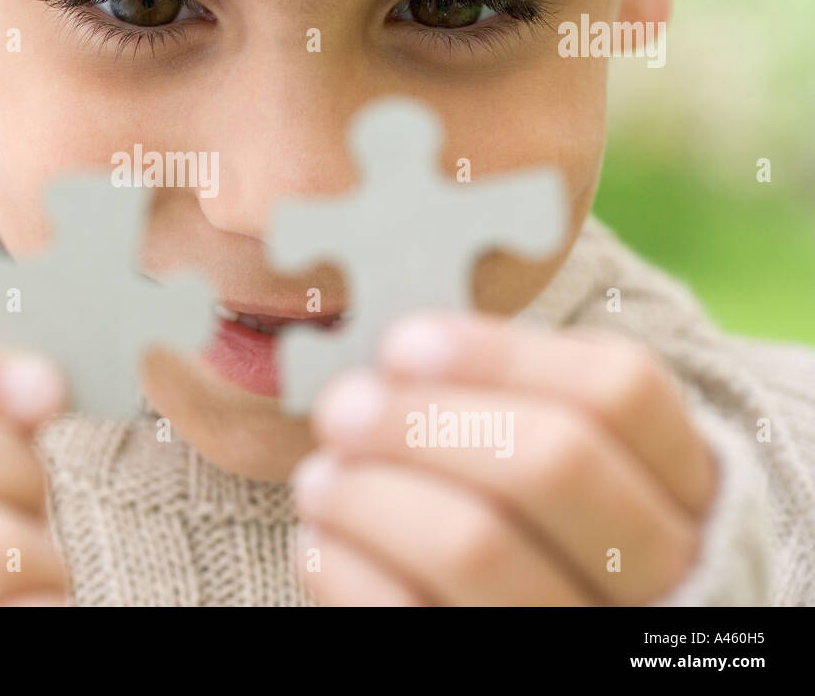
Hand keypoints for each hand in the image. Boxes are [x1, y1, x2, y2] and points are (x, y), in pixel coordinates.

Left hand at [290, 312, 715, 604]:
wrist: (557, 619)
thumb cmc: (543, 520)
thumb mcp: (561, 448)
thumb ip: (500, 396)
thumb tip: (387, 351)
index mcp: (685, 479)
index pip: (618, 390)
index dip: (501, 355)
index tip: (402, 342)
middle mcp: (661, 563)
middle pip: (550, 461)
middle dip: (421, 422)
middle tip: (340, 407)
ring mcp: (591, 629)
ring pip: (473, 547)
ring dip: (370, 496)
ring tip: (320, 478)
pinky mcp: (508, 677)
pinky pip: (414, 618)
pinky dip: (351, 572)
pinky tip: (324, 542)